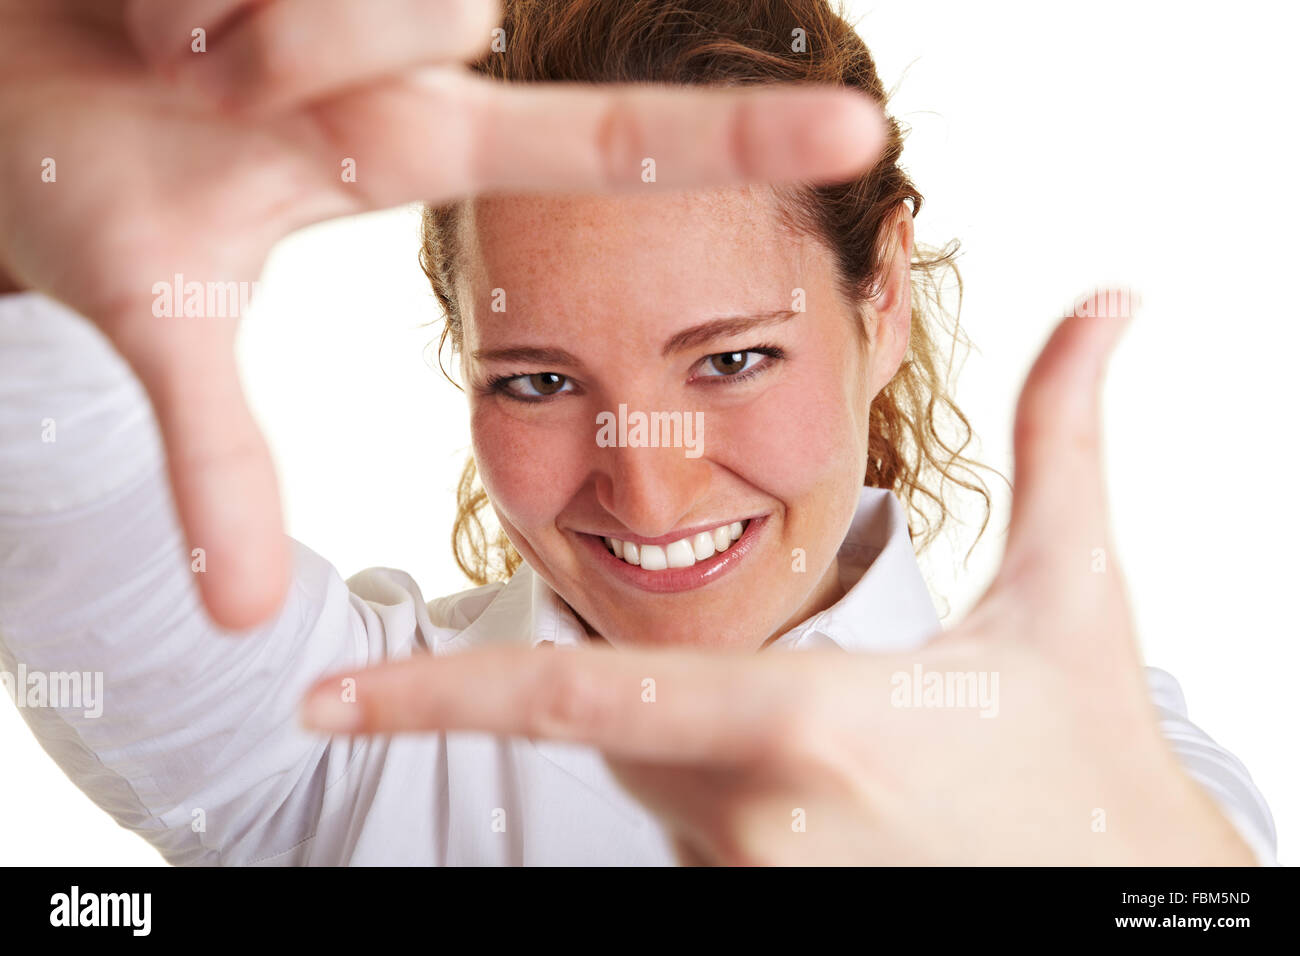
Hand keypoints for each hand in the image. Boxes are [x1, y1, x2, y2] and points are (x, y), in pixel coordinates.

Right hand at [0, 0, 885, 628]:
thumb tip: (237, 622)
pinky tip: (147, 8)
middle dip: (294, 53)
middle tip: (199, 83)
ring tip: (159, 46)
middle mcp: (401, 52)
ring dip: (215, 26)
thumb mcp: (164, 320)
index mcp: (409, 145)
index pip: (604, 142)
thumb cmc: (85, 187)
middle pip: (432, 21)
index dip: (737, 137)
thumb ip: (221, 462)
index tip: (863, 132)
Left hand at [299, 290, 1256, 864]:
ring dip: (705, 745)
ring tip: (837, 754)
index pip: (578, 694)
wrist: (1119, 888)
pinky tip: (829, 802)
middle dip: (660, 685)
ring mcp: (748, 882)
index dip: (439, 692)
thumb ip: (1063, 438)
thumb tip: (1111, 302)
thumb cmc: (1089, 752)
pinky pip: (696, 839)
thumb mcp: (1075, 594)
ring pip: (659, 785)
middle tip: (785, 684)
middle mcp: (751, 817)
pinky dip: (728, 800)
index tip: (327, 696)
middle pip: (624, 729)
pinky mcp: (754, 914)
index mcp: (799, 721)